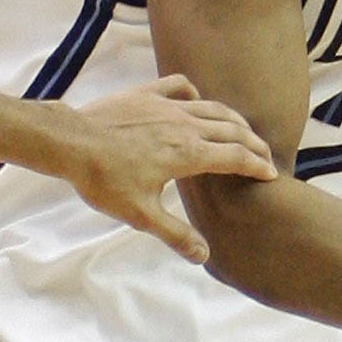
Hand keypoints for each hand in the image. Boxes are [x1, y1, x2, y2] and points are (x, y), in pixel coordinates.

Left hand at [60, 75, 277, 262]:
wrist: (71, 142)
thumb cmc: (104, 179)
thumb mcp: (141, 215)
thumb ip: (176, 234)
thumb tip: (205, 256)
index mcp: (189, 154)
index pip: (236, 158)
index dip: (258, 166)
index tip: (271, 174)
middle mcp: (185, 125)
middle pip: (233, 130)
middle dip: (254, 143)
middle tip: (265, 155)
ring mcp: (166, 105)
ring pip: (212, 107)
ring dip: (233, 120)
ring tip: (243, 131)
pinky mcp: (147, 94)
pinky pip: (180, 86)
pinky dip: (195, 93)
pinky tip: (196, 102)